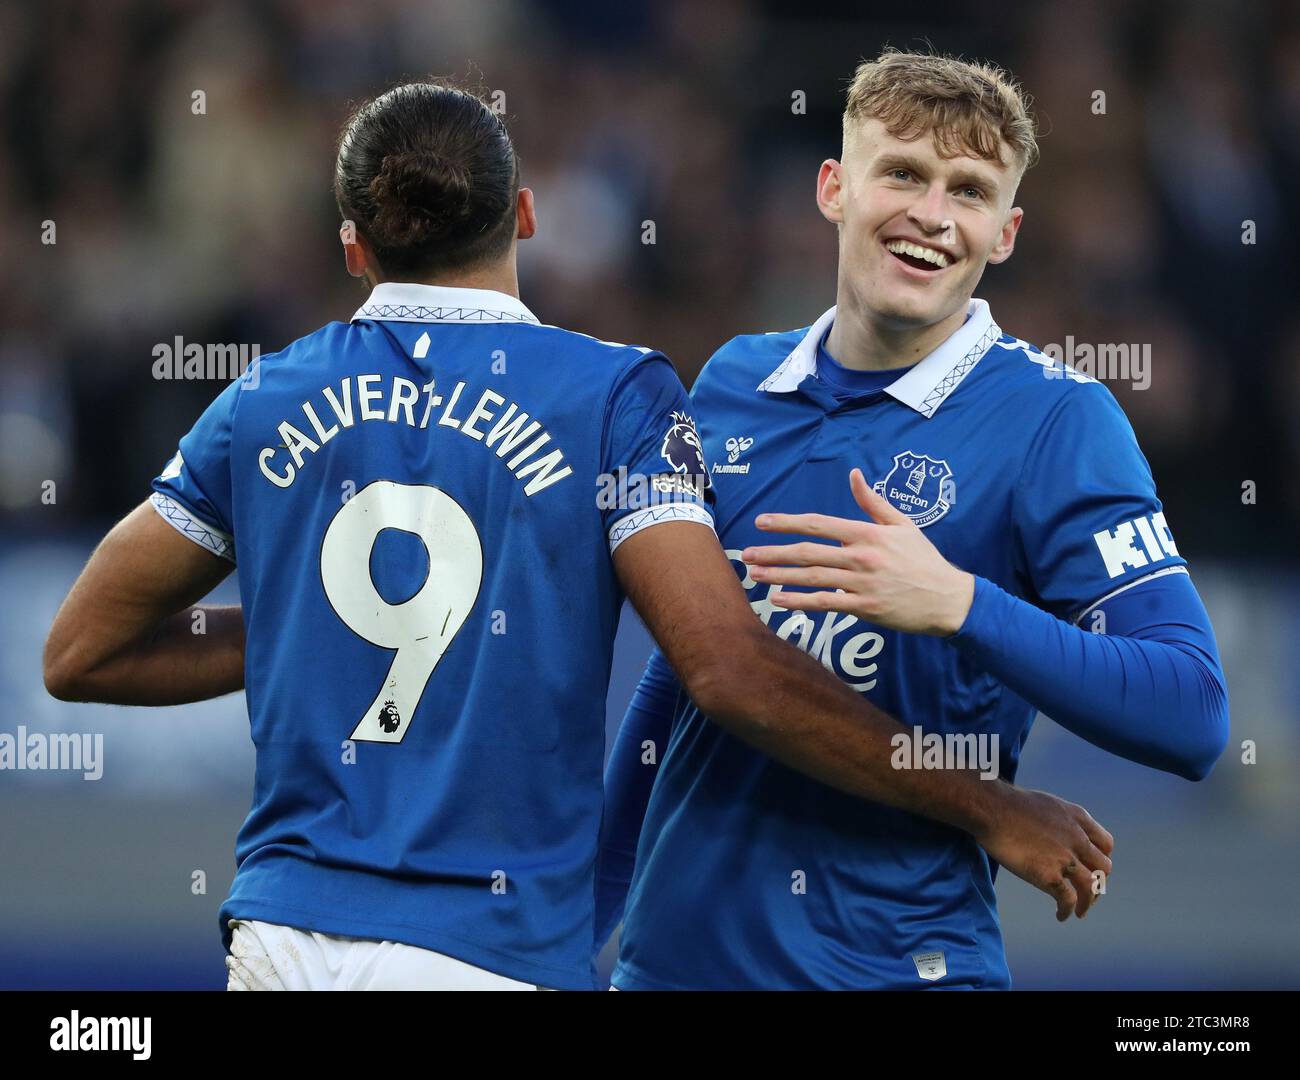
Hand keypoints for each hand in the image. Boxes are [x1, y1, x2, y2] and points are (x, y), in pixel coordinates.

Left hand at [742, 468, 974, 635]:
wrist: (949, 598)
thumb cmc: (924, 560)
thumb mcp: (902, 525)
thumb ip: (873, 502)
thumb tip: (853, 475)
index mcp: (868, 533)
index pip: (818, 525)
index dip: (787, 523)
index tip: (763, 523)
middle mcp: (861, 556)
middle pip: (808, 552)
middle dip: (773, 552)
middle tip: (747, 554)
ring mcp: (862, 583)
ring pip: (811, 577)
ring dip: (779, 575)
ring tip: (755, 574)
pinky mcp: (865, 607)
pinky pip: (825, 603)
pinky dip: (799, 602)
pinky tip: (778, 600)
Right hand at [975, 782, 1113, 921]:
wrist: (991, 808)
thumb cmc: (1007, 803)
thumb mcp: (1045, 803)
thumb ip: (1057, 820)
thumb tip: (1051, 832)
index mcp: (1077, 818)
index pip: (1106, 845)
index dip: (1101, 859)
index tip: (1091, 868)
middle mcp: (1078, 839)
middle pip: (1103, 868)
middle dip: (1098, 882)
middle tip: (1087, 892)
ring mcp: (1065, 858)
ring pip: (1091, 887)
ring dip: (1088, 902)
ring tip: (1080, 912)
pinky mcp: (1050, 875)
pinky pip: (1069, 900)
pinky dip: (1068, 911)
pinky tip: (1061, 915)